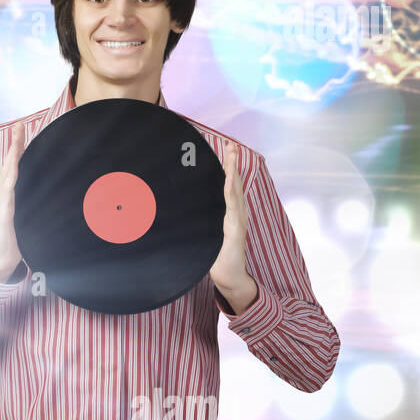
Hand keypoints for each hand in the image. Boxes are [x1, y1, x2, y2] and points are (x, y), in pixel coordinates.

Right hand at [0, 124, 25, 281]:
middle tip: (18, 125)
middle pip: (9, 163)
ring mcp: (1, 202)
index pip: (14, 165)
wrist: (3, 258)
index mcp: (9, 192)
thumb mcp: (29, 214)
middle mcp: (2, 193)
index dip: (17, 147)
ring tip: (15, 139)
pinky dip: (9, 180)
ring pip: (7, 173)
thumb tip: (54, 191)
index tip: (21, 129)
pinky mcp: (3, 214)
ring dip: (11, 156)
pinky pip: (6, 193)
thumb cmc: (18, 237)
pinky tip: (12, 169)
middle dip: (14, 143)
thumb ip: (36, 201)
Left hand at [210, 142, 256, 303]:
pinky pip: (232, 208)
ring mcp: (238, 221)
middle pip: (235, 182)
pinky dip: (232, 192)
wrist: (229, 276)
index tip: (227, 149)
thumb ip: (201, 220)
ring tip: (233, 153)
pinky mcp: (234, 231)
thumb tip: (182, 207)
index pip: (230, 186)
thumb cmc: (215, 255)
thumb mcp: (206, 233)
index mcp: (230, 213)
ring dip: (234, 171)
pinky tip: (230, 180)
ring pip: (236, 191)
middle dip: (233, 162)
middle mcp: (237, 214)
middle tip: (232, 143)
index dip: (229, 167)